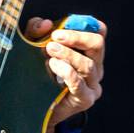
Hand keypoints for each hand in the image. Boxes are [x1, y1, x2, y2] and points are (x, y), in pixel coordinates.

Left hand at [24, 16, 105, 132]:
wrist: (35, 108)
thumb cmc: (39, 75)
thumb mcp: (34, 48)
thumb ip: (37, 32)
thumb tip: (45, 23)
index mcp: (89, 53)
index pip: (99, 31)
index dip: (84, 24)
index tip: (63, 24)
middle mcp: (95, 67)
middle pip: (97, 44)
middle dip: (75, 37)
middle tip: (55, 37)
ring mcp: (93, 84)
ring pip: (87, 64)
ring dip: (67, 54)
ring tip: (49, 51)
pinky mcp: (85, 99)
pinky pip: (78, 82)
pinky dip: (65, 70)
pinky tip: (52, 65)